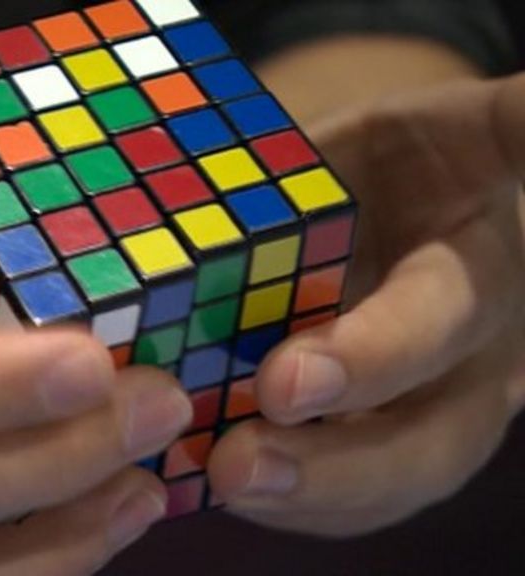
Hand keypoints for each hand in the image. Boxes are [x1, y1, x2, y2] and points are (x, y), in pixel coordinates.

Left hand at [209, 75, 524, 535]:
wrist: (410, 200)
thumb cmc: (388, 162)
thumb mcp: (377, 135)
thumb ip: (362, 146)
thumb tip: (358, 126)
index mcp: (472, 265)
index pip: (441, 315)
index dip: (374, 356)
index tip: (284, 386)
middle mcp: (472, 355)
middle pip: (435, 437)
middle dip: (340, 464)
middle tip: (239, 465)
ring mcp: (439, 405)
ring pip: (398, 479)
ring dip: (308, 496)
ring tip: (219, 485)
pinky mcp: (392, 435)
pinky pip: (357, 492)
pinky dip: (289, 499)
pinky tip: (206, 484)